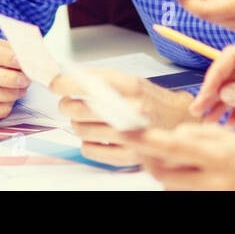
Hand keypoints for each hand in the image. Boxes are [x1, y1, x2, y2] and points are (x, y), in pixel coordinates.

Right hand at [0, 35, 29, 121]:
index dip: (1, 55)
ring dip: (6, 94)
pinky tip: (11, 101)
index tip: (19, 60)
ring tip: (21, 90)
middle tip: (24, 79)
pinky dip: (1, 109)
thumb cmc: (6, 60)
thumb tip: (28, 57)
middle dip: (5, 78)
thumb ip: (17, 51)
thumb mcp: (11, 49)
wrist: (3, 74)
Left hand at [50, 69, 207, 167]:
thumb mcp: (128, 79)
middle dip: (67, 104)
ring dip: (78, 124)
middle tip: (69, 103)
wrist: (178, 120)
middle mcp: (131, 110)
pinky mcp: (128, 156)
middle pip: (79, 109)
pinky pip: (90, 150)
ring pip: (81, 130)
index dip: (63, 83)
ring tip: (88, 119)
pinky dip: (88, 143)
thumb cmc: (150, 99)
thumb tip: (65, 76)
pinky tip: (97, 136)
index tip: (56, 84)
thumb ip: (99, 77)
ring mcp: (130, 135)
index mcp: (130, 86)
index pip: (86, 83)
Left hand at [126, 124, 234, 189]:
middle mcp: (211, 180)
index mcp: (217, 155)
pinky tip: (183, 169)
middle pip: (162, 173)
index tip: (124, 130)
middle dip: (146, 158)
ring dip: (162, 170)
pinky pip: (180, 192)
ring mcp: (208, 196)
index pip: (171, 146)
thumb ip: (197, 134)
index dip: (144, 139)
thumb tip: (169, 134)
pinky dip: (174, 181)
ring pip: (168, 185)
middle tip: (138, 144)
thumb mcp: (227, 136)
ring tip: (173, 156)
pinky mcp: (206, 202)